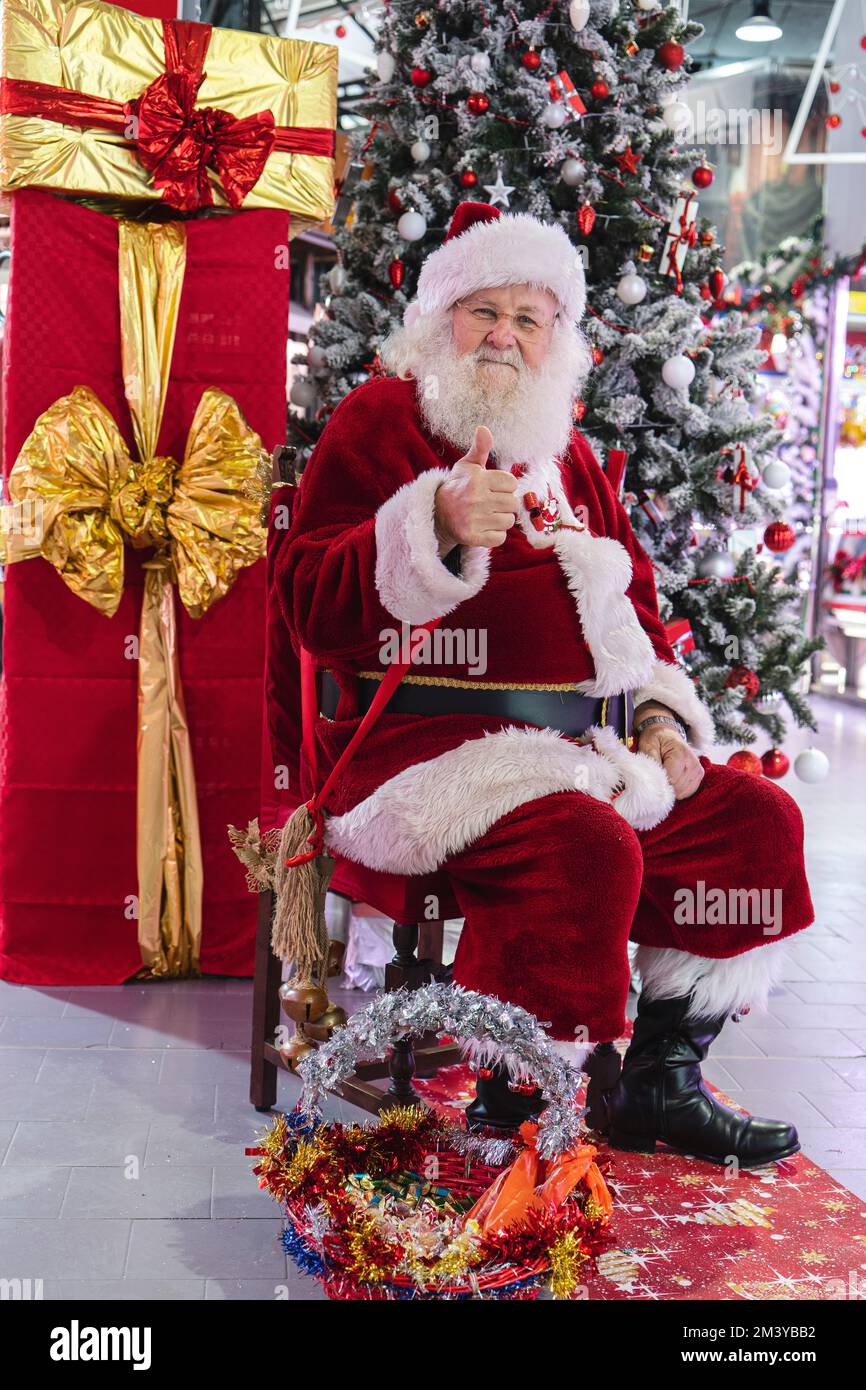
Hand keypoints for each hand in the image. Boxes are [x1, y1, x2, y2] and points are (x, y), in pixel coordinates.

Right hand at [433, 426, 518, 552]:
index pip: (512, 483)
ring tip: (486, 515)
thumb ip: (480, 448)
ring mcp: (473, 519)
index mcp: (478, 479)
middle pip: (512, 503)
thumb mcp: (467, 466)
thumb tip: (483, 428)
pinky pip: (499, 538)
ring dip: (500, 520)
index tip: (493, 488)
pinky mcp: (472, 537)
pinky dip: (494, 535)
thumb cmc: (458, 487)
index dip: (505, 486)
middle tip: (490, 503)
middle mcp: (475, 499)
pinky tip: (483, 527)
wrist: (438, 513)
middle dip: (504, 504)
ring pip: (508, 521)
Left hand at [637, 726, 703, 800]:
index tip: (651, 776)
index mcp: (681, 753)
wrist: (667, 733)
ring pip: (682, 792)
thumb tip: (651, 779)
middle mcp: (693, 763)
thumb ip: (650, 762)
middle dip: (664, 785)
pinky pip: (686, 792)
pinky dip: (677, 789)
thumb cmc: (657, 739)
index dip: (659, 782)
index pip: (671, 779)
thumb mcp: (648, 745)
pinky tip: (671, 779)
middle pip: (677, 788)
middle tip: (657, 774)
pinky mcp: (698, 776)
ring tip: (665, 775)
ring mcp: (698, 771)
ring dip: (671, 788)